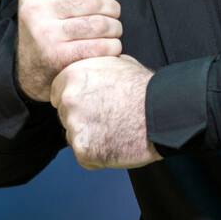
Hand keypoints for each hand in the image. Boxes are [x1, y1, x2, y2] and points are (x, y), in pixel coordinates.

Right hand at [14, 0, 126, 102]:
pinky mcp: (56, 57)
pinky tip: (109, 46)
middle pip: (92, 0)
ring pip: (99, 24)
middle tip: (113, 14)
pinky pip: (99, 46)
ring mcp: (44, 34)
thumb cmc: (52, 27)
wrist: (32, 68)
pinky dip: (112, 46)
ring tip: (112, 30)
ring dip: (115, 27)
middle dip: (112, 7)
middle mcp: (35, 9)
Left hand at [50, 53, 163, 169]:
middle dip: (82, 119)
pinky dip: (98, 156)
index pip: (58, 93)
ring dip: (89, 138)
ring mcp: (74, 126)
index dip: (76, 101)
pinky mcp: (84, 150)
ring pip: (73, 136)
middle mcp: (68, 100)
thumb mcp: (115, 62)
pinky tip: (116, 145)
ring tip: (114, 132)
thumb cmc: (144, 88)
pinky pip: (84, 157)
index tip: (92, 105)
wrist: (161, 113)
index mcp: (72, 76)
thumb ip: (94, 69)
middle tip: (106, 120)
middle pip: (65, 115)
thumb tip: (92, 72)